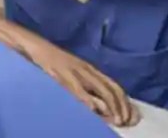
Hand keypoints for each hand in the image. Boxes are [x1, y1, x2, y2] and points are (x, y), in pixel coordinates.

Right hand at [22, 38, 138, 127]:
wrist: (36, 46)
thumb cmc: (52, 62)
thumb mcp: (72, 75)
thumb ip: (85, 88)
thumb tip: (98, 107)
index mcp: (90, 70)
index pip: (114, 86)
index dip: (124, 101)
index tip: (131, 116)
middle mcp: (87, 70)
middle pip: (111, 88)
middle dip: (121, 106)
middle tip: (126, 121)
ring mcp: (76, 71)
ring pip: (100, 88)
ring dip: (111, 105)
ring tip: (116, 119)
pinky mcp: (63, 74)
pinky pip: (77, 88)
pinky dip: (87, 99)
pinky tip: (93, 109)